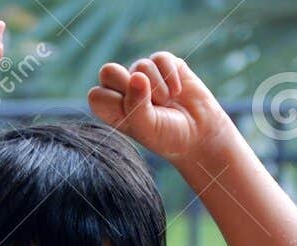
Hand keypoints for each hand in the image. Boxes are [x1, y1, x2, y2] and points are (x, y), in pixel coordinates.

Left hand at [87, 53, 237, 168]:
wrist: (199, 132)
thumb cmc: (167, 136)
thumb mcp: (148, 128)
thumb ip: (136, 105)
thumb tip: (137, 75)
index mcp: (112, 109)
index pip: (96, 95)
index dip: (115, 102)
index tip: (133, 115)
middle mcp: (123, 90)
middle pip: (108, 71)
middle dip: (130, 86)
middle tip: (149, 103)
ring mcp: (143, 74)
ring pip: (140, 66)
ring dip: (158, 88)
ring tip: (167, 103)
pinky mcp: (164, 64)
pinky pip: (160, 58)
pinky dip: (171, 76)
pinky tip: (178, 91)